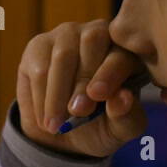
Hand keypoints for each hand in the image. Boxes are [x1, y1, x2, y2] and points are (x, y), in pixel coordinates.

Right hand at [16, 20, 147, 157]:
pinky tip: (45, 118)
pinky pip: (40, 67)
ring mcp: (67, 35)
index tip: (97, 95)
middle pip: (92, 42)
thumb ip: (126, 116)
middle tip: (75, 112)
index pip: (121, 53)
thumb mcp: (118, 129)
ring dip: (57, 94)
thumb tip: (124, 99)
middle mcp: (99, 34)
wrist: (63, 132)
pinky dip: (41, 97)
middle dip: (82, 80)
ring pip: (62, 56)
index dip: (109, 73)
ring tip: (56, 125)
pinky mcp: (39, 45)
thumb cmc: (99, 126)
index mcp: (127, 52)